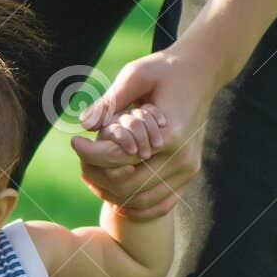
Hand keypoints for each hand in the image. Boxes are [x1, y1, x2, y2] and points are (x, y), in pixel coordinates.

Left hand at [69, 47, 217, 219]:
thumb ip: (110, 100)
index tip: (74, 142)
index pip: (120, 158)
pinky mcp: (188, 176)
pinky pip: (158, 206)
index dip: (91, 154)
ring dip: (111, 193)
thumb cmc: (166, 70)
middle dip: (98, 177)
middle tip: (82, 162)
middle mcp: (182, 158)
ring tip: (94, 173)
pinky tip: (114, 190)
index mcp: (172, 135)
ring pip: (139, 202)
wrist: (202, 73)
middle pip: (127, 187)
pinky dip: (133, 204)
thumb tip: (84, 124)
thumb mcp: (137, 74)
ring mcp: (187, 171)